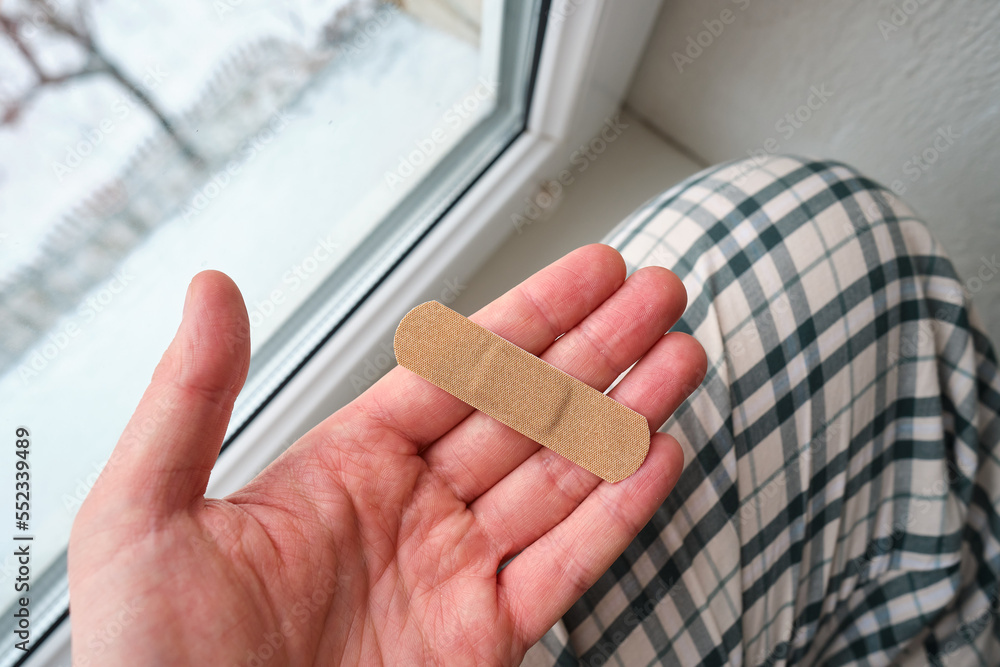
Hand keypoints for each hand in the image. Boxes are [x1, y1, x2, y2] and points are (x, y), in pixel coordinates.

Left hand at [68, 244, 705, 665]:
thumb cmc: (147, 659)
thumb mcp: (144, 512)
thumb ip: (192, 396)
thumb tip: (212, 292)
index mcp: (343, 468)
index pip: (459, 370)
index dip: (531, 316)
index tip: (588, 273)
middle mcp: (410, 512)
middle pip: (526, 410)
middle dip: (598, 349)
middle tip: (658, 295)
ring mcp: (453, 576)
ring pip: (560, 476)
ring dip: (624, 415)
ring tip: (680, 360)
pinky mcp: (482, 643)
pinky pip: (565, 567)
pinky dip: (616, 513)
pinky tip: (654, 458)